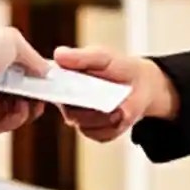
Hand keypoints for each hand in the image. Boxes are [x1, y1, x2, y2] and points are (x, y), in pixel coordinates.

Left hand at [0, 27, 48, 134]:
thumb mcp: (14, 42)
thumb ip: (34, 58)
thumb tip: (47, 72)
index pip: (24, 78)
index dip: (38, 82)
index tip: (49, 83)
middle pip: (24, 98)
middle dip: (38, 99)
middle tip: (44, 97)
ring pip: (18, 114)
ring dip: (29, 110)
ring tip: (31, 102)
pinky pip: (5, 125)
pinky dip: (17, 119)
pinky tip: (20, 108)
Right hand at [53, 46, 177, 142]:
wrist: (140, 83)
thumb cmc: (116, 66)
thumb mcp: (100, 56)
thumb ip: (80, 57)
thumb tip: (58, 55)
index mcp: (64, 82)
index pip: (49, 89)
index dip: (54, 90)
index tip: (69, 87)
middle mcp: (69, 103)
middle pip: (68, 110)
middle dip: (83, 107)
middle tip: (98, 98)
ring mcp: (82, 119)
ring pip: (84, 124)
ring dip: (101, 118)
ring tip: (117, 109)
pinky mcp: (97, 132)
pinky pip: (99, 135)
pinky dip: (111, 127)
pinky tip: (120, 116)